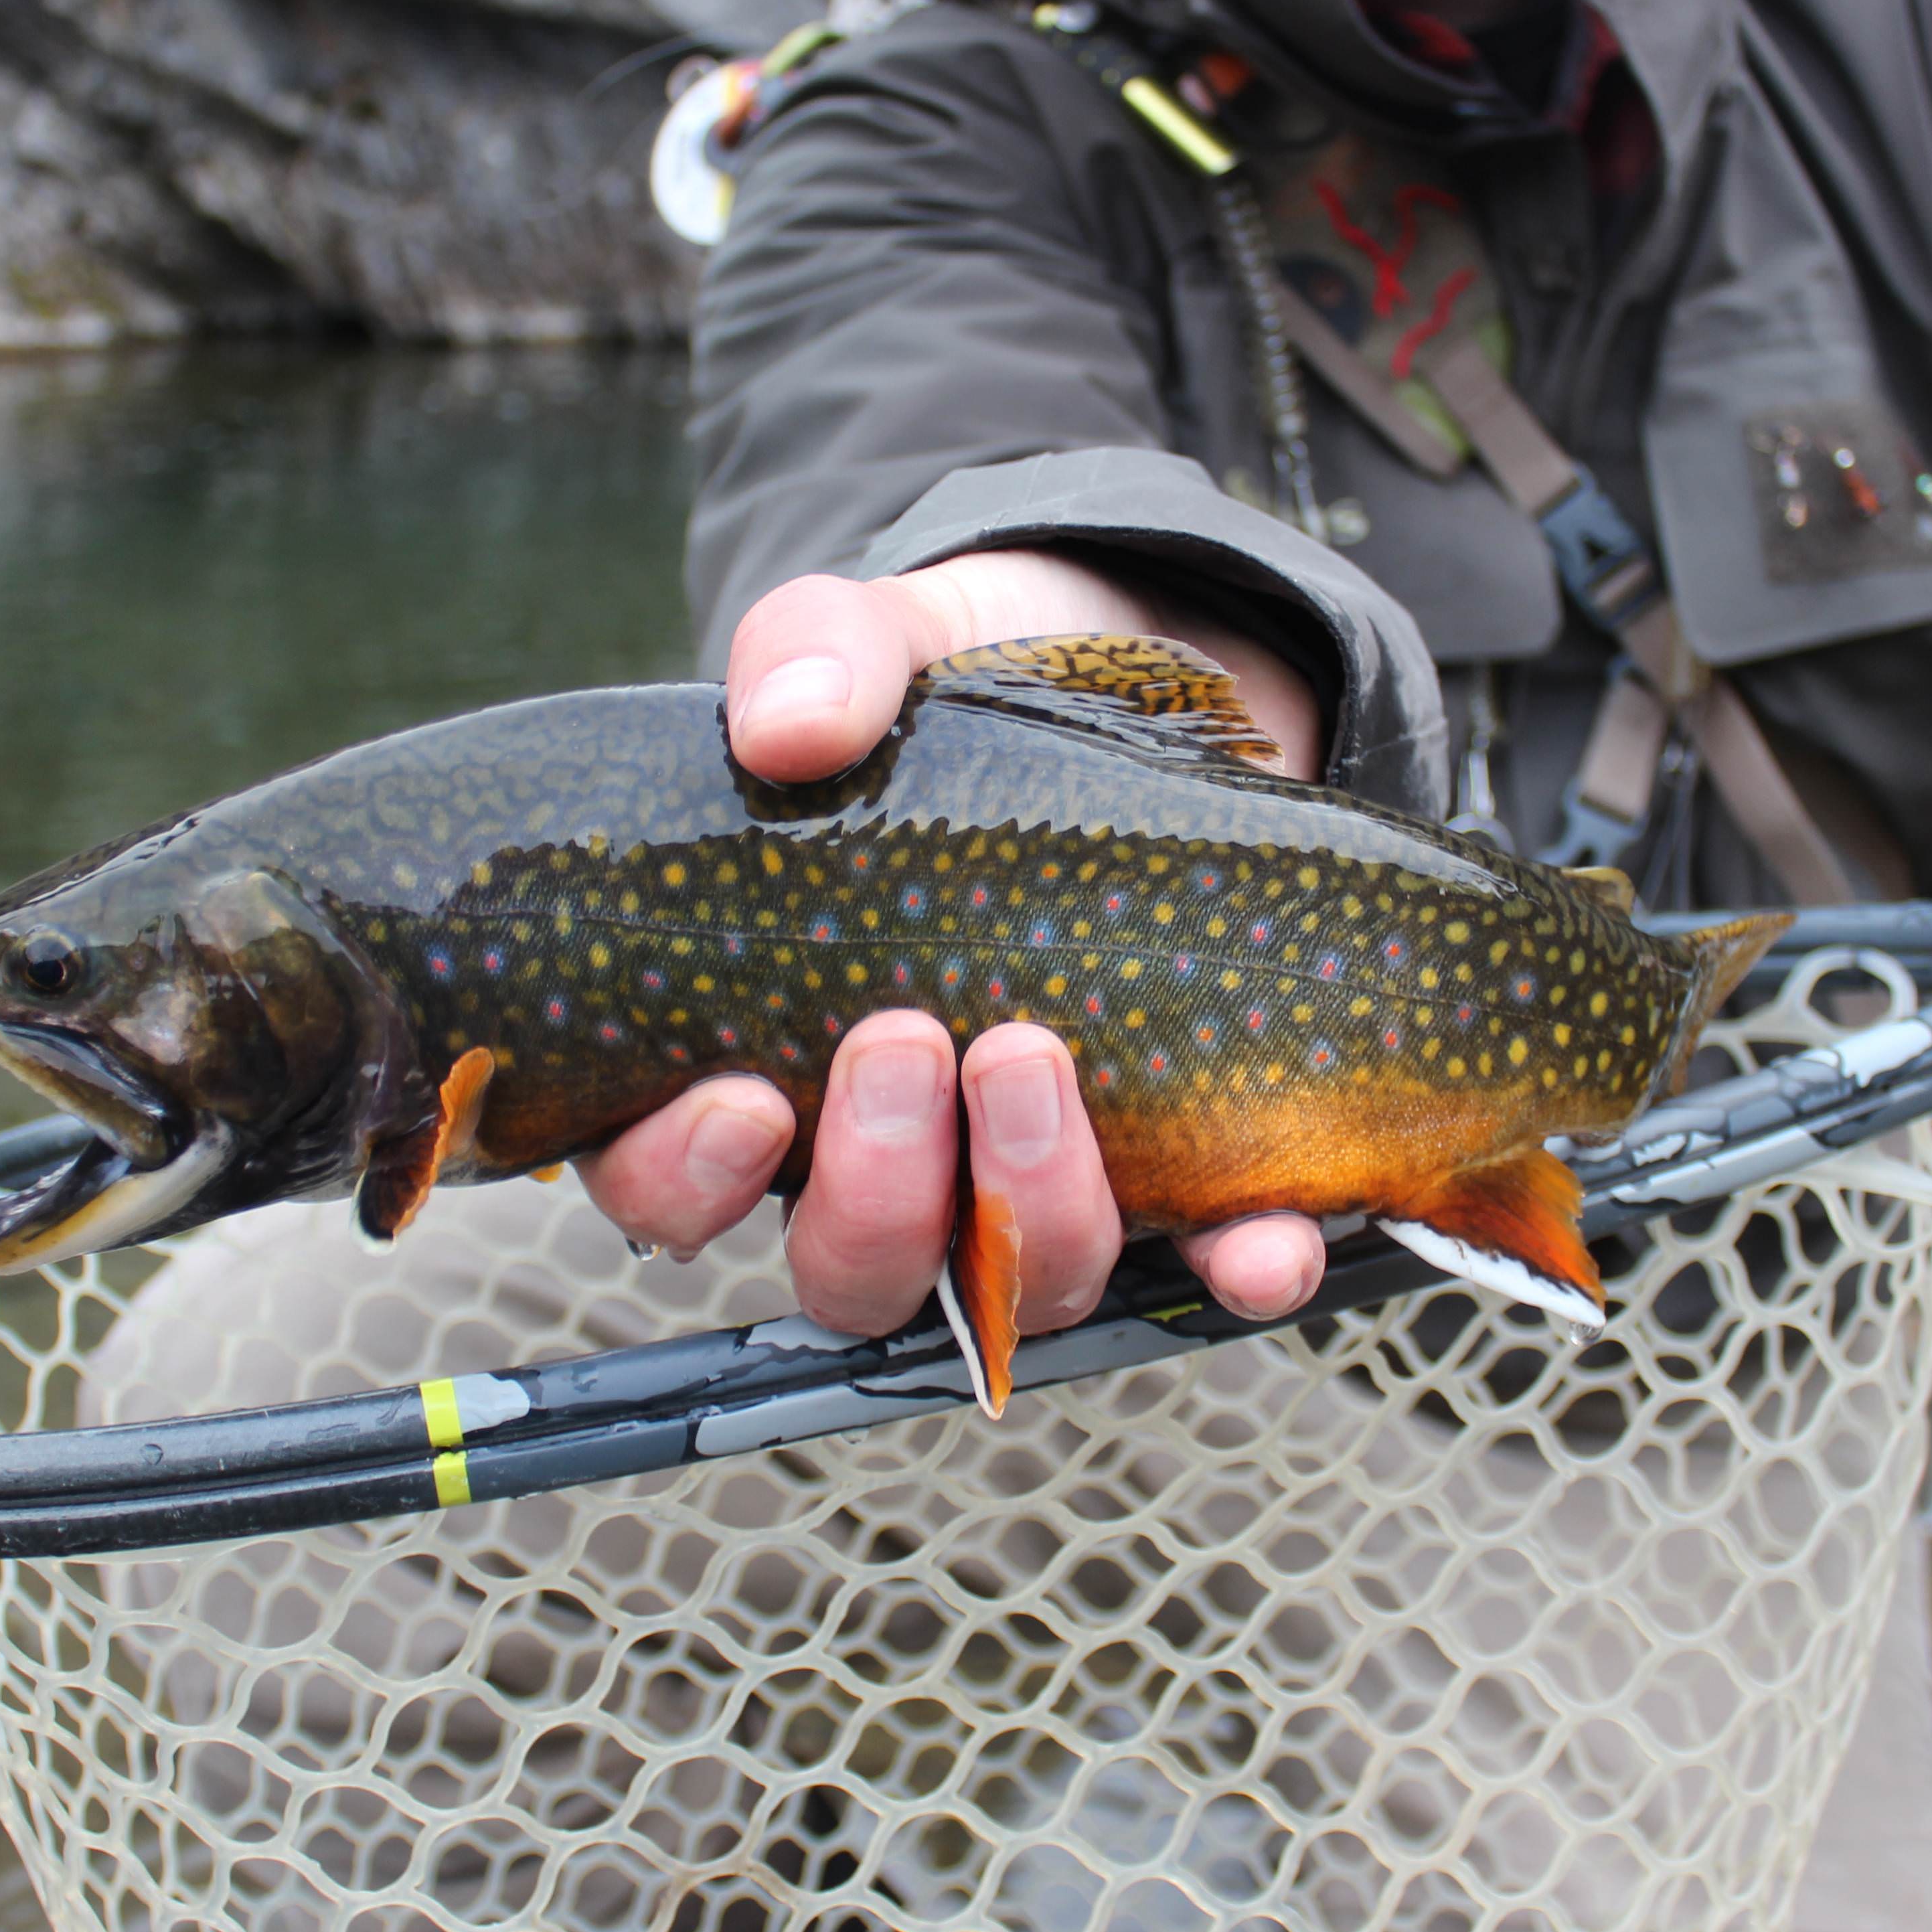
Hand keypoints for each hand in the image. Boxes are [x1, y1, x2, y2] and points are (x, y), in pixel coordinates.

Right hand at [577, 552, 1334, 1349]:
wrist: (1164, 676)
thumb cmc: (975, 702)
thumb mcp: (893, 642)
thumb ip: (817, 654)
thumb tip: (792, 722)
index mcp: (756, 1054)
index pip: (667, 1184)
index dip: (687, 1178)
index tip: (745, 1096)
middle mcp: (891, 1155)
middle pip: (849, 1269)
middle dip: (874, 1193)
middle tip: (908, 1041)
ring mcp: (1038, 1176)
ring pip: (1014, 1289)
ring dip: (1028, 1210)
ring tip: (1037, 1056)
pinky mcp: (1189, 1169)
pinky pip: (1209, 1268)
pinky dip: (1238, 1268)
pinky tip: (1263, 1239)